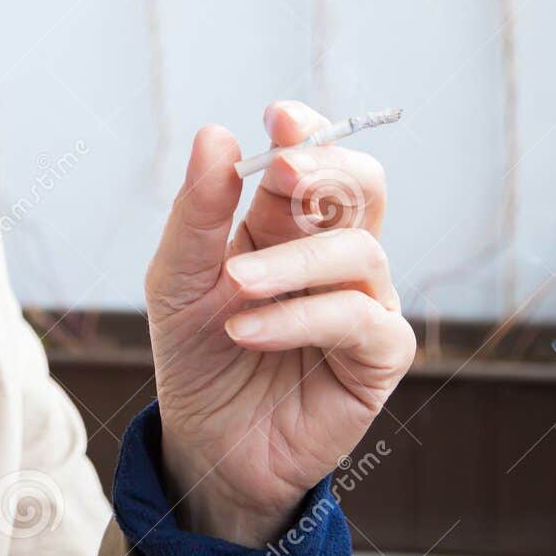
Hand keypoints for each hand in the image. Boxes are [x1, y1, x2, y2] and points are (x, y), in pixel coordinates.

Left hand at [144, 101, 415, 546]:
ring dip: (292, 262)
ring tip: (235, 285)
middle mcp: (332, 254)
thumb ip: (197, 212)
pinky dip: (299, 318)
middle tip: (283, 172)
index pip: (316, 159)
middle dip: (328, 169)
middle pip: (364, 187)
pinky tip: (247, 330)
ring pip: (359, 251)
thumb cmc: (196, 350)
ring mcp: (363, 302)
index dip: (307, 131)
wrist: (206, 439)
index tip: (277, 116)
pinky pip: (357, 320)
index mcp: (284, 223)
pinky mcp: (379, 357)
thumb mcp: (176, 277)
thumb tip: (218, 134)